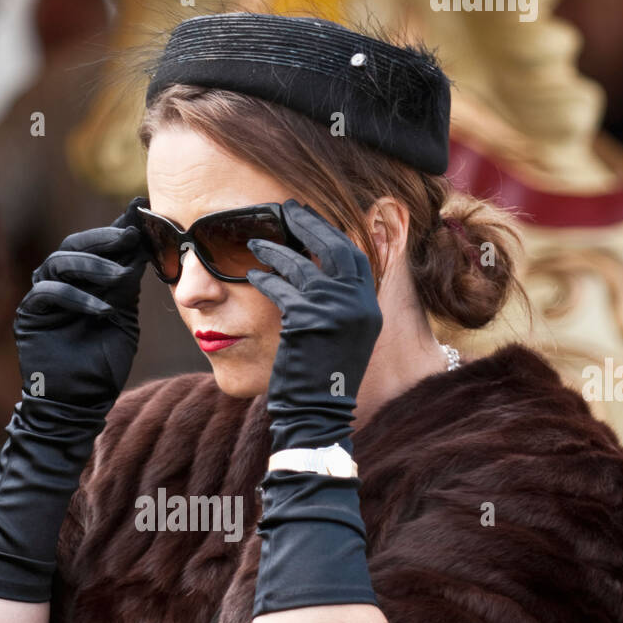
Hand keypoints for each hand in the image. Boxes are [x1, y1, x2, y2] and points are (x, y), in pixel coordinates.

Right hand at [16, 196, 149, 412]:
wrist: (81, 403)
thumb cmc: (104, 363)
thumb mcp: (124, 315)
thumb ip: (126, 283)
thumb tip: (142, 243)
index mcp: (83, 279)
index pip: (96, 245)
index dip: (116, 228)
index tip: (141, 212)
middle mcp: (59, 282)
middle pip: (73, 245)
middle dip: (103, 239)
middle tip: (129, 237)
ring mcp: (42, 297)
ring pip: (58, 262)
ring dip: (92, 265)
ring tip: (121, 278)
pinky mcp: (29, 315)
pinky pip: (48, 292)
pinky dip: (77, 297)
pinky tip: (103, 311)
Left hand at [247, 199, 382, 451]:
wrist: (318, 413)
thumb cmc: (323, 380)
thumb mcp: (341, 337)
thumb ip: (337, 305)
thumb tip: (315, 270)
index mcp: (368, 308)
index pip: (354, 256)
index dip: (332, 232)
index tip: (310, 219)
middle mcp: (358, 305)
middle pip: (335, 248)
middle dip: (309, 225)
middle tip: (286, 209)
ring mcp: (335, 311)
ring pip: (303, 265)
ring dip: (276, 250)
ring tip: (255, 242)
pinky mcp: (308, 320)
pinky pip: (282, 288)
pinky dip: (266, 279)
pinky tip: (254, 275)